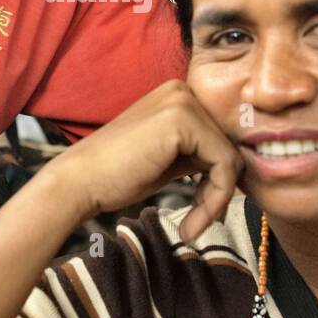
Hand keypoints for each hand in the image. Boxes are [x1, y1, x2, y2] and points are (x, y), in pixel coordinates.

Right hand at [49, 80, 243, 242]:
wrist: (80, 181)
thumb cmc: (117, 175)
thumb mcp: (168, 158)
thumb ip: (199, 154)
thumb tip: (236, 166)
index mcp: (179, 95)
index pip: (220, 137)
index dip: (219, 178)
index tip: (204, 211)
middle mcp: (183, 90)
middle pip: (229, 146)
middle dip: (219, 191)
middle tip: (197, 224)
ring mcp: (183, 102)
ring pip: (231, 158)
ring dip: (216, 200)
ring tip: (192, 228)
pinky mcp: (183, 121)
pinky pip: (223, 165)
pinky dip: (215, 199)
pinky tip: (192, 222)